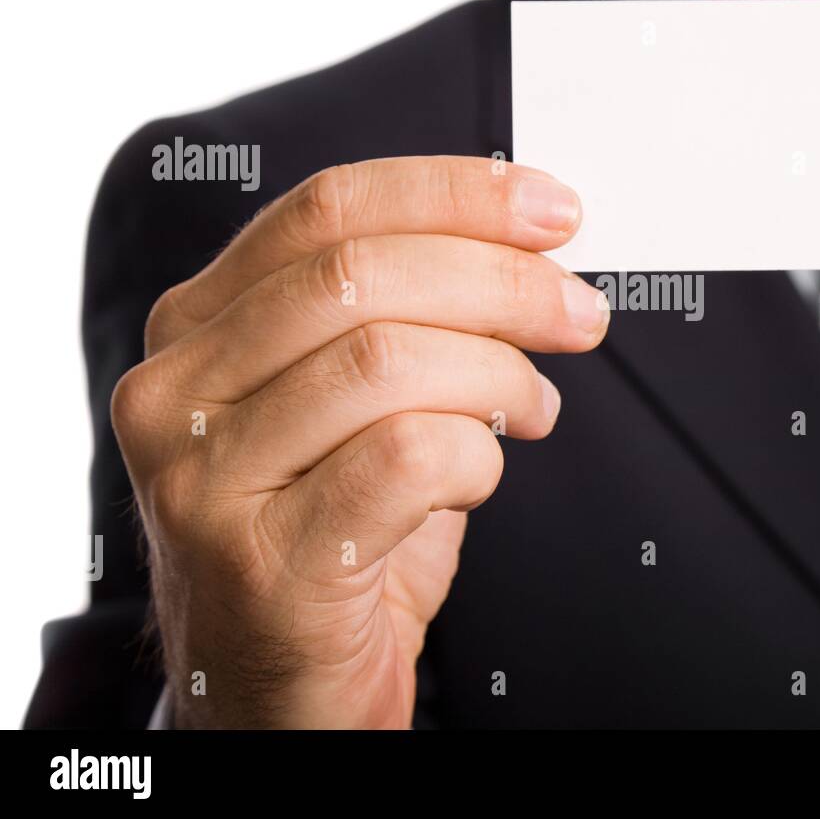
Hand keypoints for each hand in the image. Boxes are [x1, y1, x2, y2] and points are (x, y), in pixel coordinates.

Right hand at [111, 157, 608, 726]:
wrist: (281, 687)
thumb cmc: (335, 533)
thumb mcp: (354, 404)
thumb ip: (409, 317)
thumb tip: (532, 247)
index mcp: (200, 325)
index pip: (327, 209)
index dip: (455, 195)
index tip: (553, 209)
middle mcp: (177, 388)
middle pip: (360, 275)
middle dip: (502, 281)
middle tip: (579, 314)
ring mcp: (205, 477)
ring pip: (384, 361)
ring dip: (498, 375)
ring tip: (534, 408)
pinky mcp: (260, 559)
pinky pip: (405, 457)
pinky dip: (476, 454)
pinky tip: (480, 473)